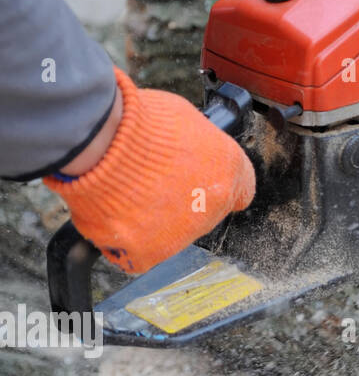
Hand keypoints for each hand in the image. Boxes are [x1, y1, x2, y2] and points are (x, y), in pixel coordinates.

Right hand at [45, 70, 254, 274]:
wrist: (102, 143)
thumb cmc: (138, 122)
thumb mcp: (186, 120)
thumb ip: (198, 145)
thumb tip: (190, 150)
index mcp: (230, 169)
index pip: (240, 191)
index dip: (214, 186)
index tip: (200, 184)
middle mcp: (214, 205)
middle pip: (202, 213)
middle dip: (180, 203)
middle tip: (151, 185)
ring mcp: (184, 232)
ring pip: (171, 235)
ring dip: (152, 221)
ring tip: (126, 195)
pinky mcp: (150, 252)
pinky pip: (140, 254)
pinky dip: (125, 241)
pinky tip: (115, 218)